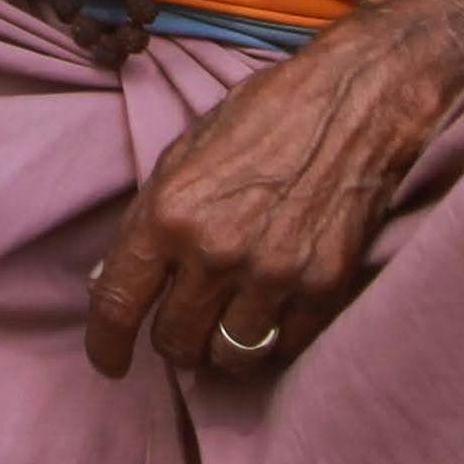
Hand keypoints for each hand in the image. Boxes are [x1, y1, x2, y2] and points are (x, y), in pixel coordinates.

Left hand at [82, 13, 463, 378]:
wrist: (357, 100)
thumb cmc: (266, 116)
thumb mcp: (185, 154)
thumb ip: (149, 221)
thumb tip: (112, 279)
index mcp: (170, 213)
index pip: (118, 305)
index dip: (106, 346)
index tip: (111, 363)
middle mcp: (217, 251)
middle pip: (175, 342)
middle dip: (174, 339)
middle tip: (186, 321)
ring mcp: (274, 273)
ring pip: (229, 358)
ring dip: (224, 346)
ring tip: (230, 320)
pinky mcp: (324, 286)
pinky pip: (285, 348)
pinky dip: (274, 339)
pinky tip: (273, 311)